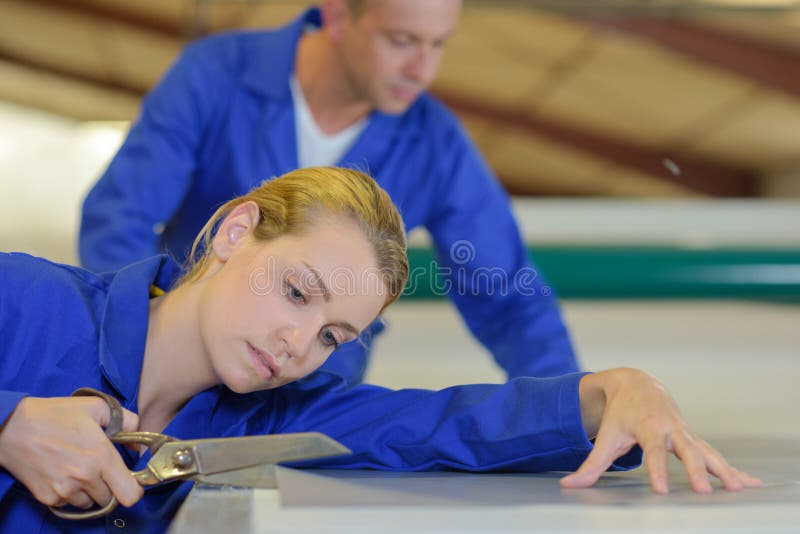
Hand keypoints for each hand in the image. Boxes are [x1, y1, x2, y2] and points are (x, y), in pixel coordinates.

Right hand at [0, 396, 142, 508]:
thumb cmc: (55, 414)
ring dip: (90, 491)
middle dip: (110, 485)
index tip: (130, 479)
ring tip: (80, 468)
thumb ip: (127, 422)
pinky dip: (71, 493)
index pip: (130, 494)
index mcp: (101, 456)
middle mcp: (84, 477)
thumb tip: (137, 444)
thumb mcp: (97, 407)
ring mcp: (65, 490)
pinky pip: (70, 503)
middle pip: (110, 499)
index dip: (134, 489)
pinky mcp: (48, 497)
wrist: (12, 427)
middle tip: (100, 468)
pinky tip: (64, 473)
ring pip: (90, 502)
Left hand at [561, 368, 761, 493]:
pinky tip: (751, 483)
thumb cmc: (619, 414)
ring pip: (707, 451)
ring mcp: (685, 432)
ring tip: (738, 489)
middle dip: (696, 470)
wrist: (636, 384)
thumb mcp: (605, 436)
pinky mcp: (694, 438)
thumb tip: (569, 486)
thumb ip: (591, 464)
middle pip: (685, 450)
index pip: (652, 452)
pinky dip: (733, 468)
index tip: (661, 489)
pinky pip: (716, 454)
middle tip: (703, 491)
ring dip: (723, 469)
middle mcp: (670, 428)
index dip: (656, 470)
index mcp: (647, 427)